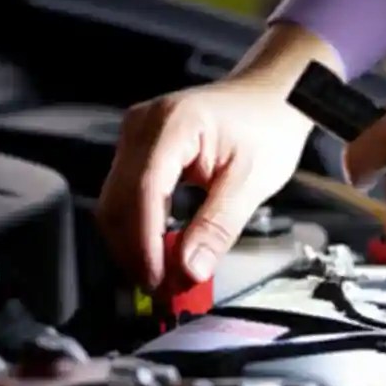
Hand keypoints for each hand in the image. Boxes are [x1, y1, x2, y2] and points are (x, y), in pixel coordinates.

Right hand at [97, 24, 340, 290]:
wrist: (270, 96)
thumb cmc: (267, 125)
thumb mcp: (253, 180)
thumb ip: (219, 226)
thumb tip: (190, 269)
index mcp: (174, 124)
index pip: (144, 190)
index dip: (144, 242)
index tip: (158, 278)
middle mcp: (143, 126)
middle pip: (118, 201)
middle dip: (136, 251)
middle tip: (164, 289)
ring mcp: (135, 136)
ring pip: (115, 204)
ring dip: (134, 245)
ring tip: (166, 276)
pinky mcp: (138, 150)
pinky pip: (125, 197)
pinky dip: (139, 229)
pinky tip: (161, 251)